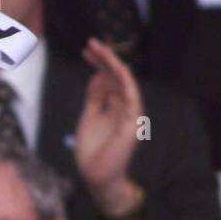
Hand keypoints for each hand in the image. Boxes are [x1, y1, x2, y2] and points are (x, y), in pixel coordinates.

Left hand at [74, 38, 142, 205]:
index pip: (108, 78)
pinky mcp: (133, 123)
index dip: (98, 63)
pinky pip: (133, 98)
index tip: (86, 50)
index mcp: (113, 105)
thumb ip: (95, 96)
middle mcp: (123, 106)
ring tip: (102, 49)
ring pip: (124, 83)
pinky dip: (127, 82)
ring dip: (114, 65)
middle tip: (91, 43)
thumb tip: (98, 74)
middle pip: (116, 76)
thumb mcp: (89, 117)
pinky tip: (119, 68)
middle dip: (104, 59)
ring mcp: (130, 114)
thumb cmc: (92, 150)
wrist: (96, 176)